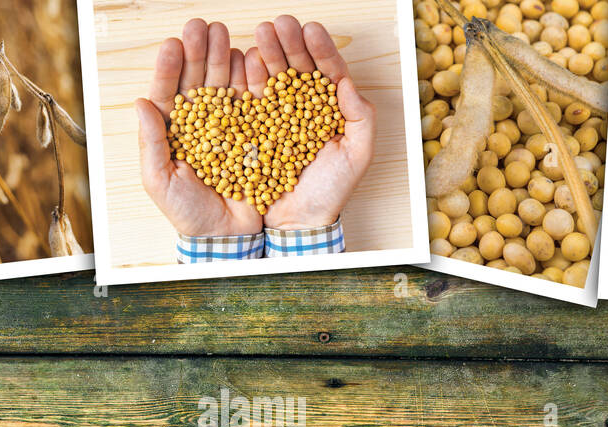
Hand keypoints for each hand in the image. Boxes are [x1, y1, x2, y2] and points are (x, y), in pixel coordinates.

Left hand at [136, 19, 263, 237]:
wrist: (226, 237)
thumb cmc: (186, 213)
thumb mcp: (159, 181)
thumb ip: (150, 143)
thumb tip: (140, 102)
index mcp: (172, 132)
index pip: (168, 93)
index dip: (169, 69)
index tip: (172, 45)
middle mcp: (199, 124)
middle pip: (197, 80)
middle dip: (198, 52)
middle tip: (200, 27)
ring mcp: (227, 126)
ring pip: (223, 83)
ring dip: (223, 57)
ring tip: (223, 34)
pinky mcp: (253, 132)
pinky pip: (252, 101)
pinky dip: (250, 79)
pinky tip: (248, 58)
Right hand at [248, 17, 374, 229]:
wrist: (298, 223)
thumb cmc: (332, 192)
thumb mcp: (358, 156)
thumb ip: (360, 118)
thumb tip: (347, 83)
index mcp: (331, 110)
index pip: (327, 72)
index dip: (320, 50)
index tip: (311, 29)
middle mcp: (303, 108)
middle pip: (298, 68)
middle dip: (290, 43)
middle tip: (281, 23)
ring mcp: (277, 116)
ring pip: (273, 77)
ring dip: (268, 52)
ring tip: (262, 32)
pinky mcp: (254, 128)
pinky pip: (251, 99)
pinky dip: (249, 79)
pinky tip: (247, 59)